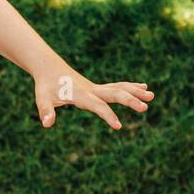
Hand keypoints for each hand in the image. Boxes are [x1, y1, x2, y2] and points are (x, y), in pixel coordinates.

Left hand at [32, 60, 153, 129]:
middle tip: (145, 107)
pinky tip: (142, 87)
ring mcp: (96, 87)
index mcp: (81, 95)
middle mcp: (92, 89)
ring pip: (119, 88)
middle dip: (130, 100)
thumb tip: (47, 124)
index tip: (118, 126)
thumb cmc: (45, 85)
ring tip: (151, 95)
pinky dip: (130, 86)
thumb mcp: (42, 99)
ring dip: (135, 91)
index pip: (97, 106)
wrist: (49, 67)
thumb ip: (45, 111)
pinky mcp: (97, 87)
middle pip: (114, 94)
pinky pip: (117, 86)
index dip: (107, 115)